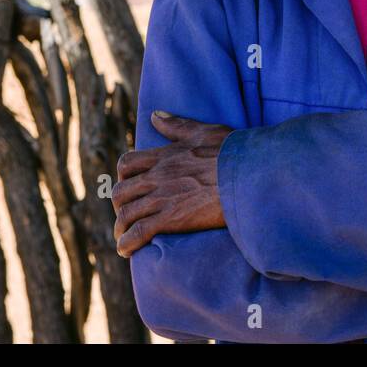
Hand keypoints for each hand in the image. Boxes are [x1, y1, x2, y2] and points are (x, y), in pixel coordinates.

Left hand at [111, 111, 231, 256]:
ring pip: (126, 214)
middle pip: (121, 191)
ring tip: (123, 238)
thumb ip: (177, 125)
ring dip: (120, 228)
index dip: (123, 176)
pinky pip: (137, 233)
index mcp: (164, 156)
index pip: (127, 164)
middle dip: (120, 204)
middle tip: (128, 214)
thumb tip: (155, 115)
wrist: (246, 176)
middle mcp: (157, 177)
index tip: (129, 184)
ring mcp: (161, 198)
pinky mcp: (170, 219)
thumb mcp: (204, 131)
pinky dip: (127, 243)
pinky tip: (127, 251)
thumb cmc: (231, 152)